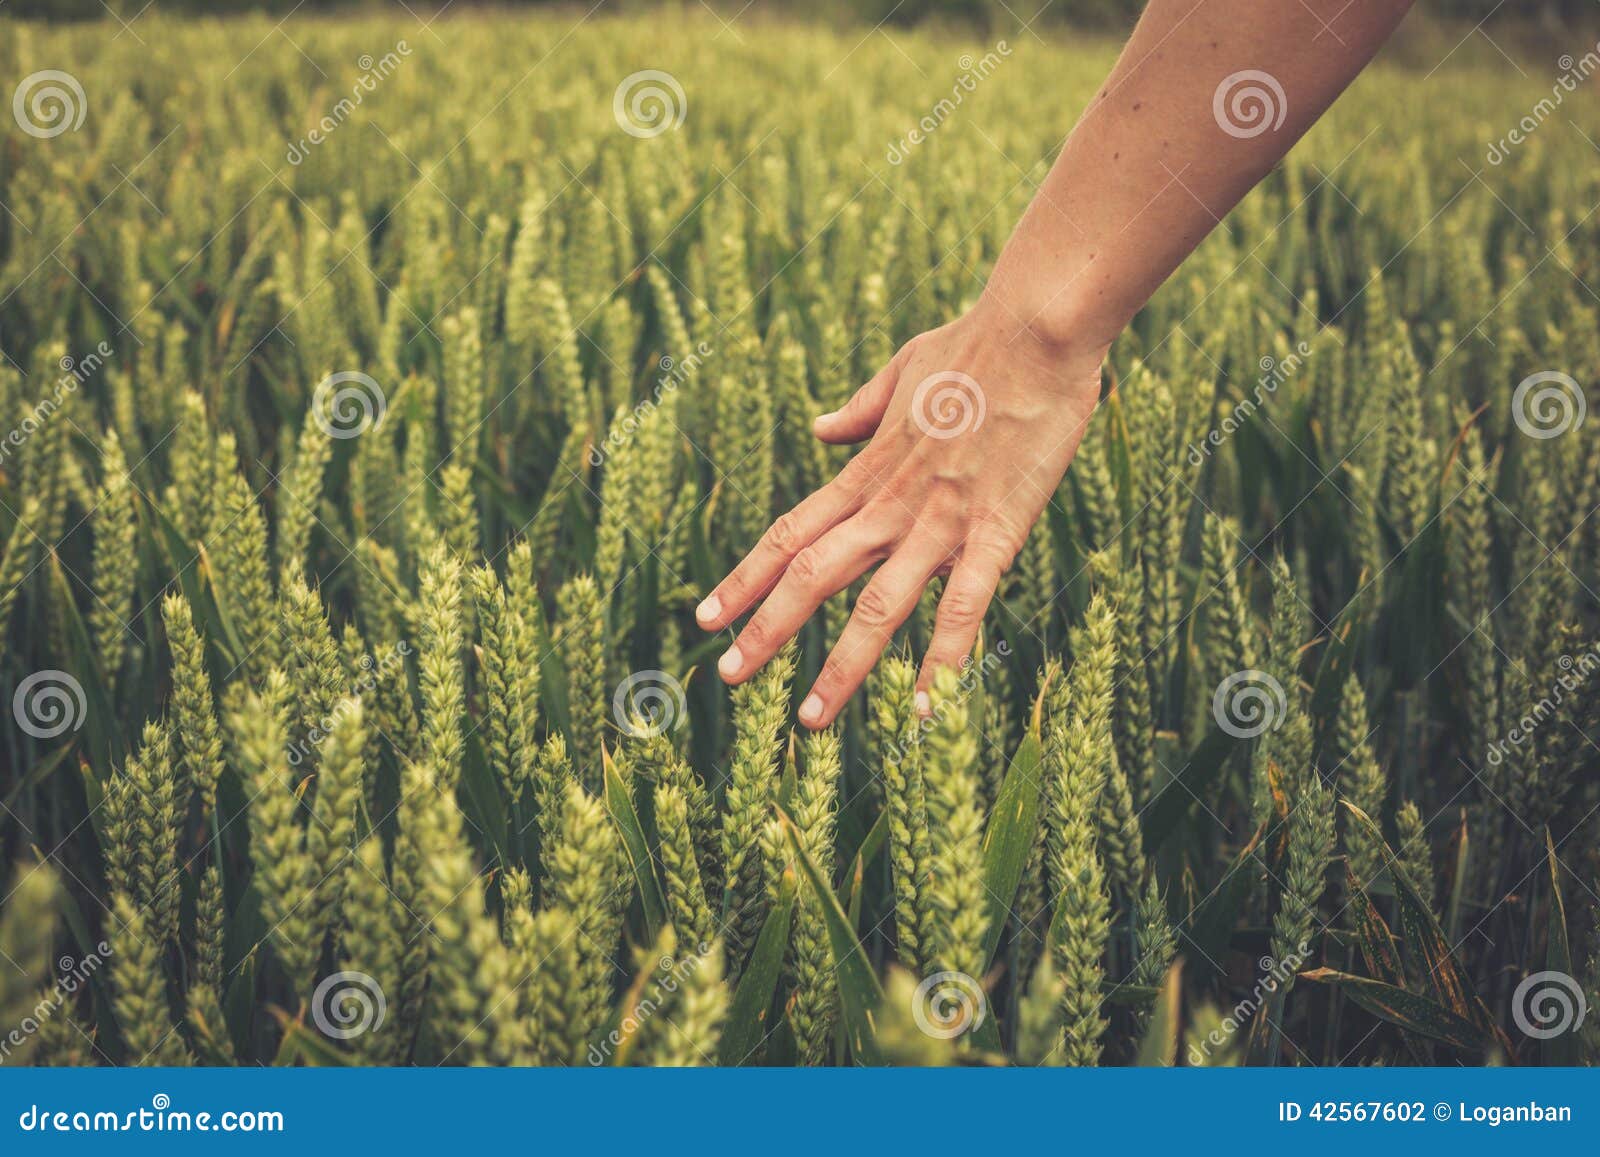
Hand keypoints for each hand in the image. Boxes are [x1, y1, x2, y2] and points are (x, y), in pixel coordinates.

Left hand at [694, 301, 1106, 728]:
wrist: (1035, 327)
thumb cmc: (976, 342)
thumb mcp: (901, 368)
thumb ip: (858, 409)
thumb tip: (818, 429)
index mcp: (866, 471)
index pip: (789, 534)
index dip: (744, 579)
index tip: (706, 616)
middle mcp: (890, 504)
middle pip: (812, 576)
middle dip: (766, 630)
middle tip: (727, 677)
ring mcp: (940, 522)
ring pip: (877, 607)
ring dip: (841, 667)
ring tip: (809, 720)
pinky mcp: (996, 531)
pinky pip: (964, 608)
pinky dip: (942, 662)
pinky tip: (926, 710)